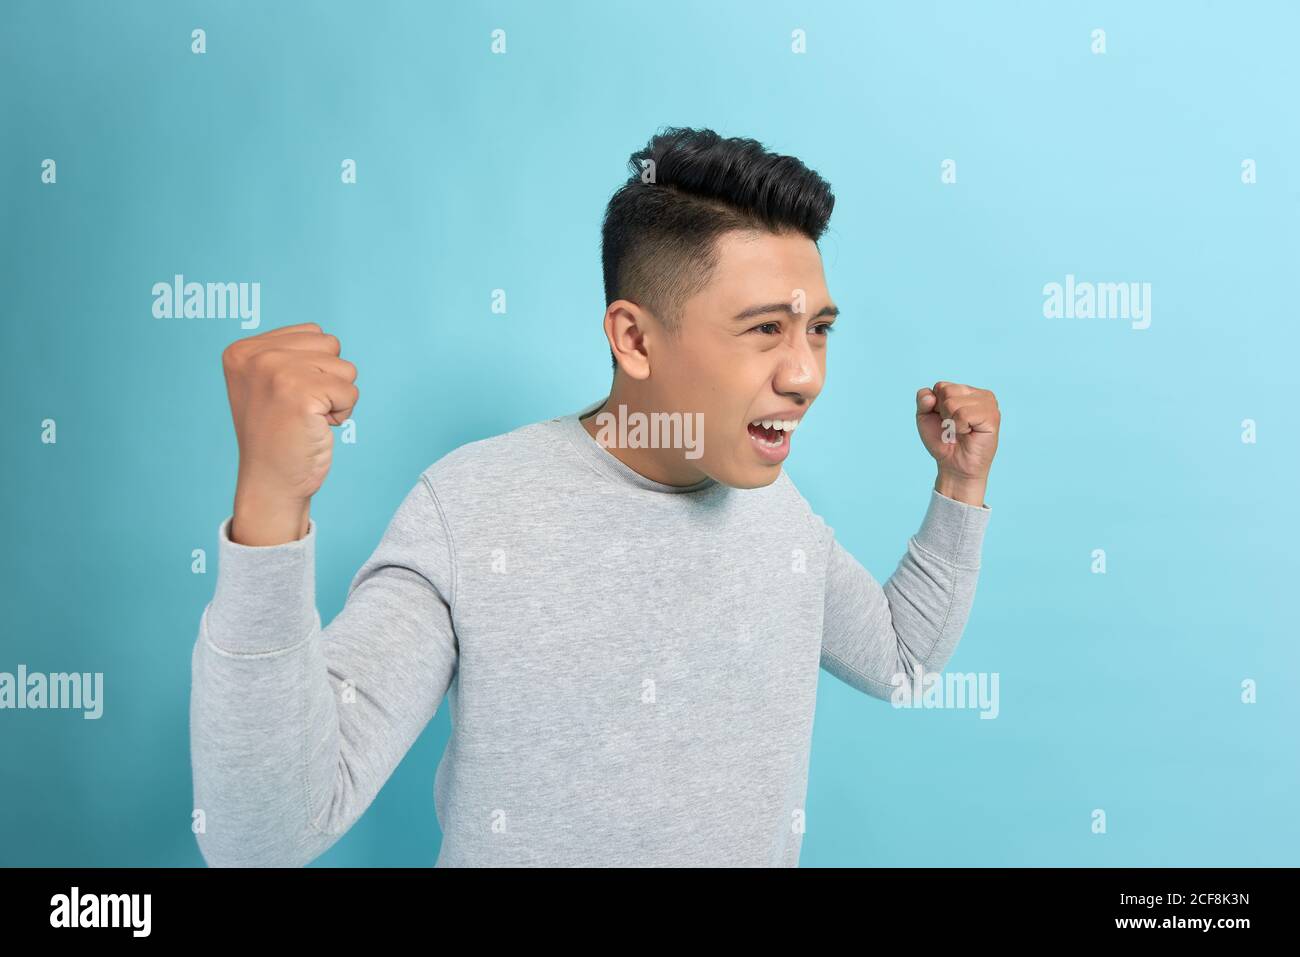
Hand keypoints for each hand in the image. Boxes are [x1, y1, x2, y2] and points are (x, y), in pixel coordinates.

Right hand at [222, 322, 358, 543]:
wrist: (271, 483)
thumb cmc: (278, 436)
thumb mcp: (268, 384)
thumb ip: (288, 354)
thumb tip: (326, 339)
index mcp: (243, 350)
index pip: (312, 333)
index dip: (314, 368)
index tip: (288, 397)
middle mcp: (256, 356)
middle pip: (331, 345)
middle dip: (328, 379)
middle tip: (301, 410)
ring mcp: (277, 372)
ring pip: (345, 367)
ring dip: (336, 397)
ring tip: (308, 418)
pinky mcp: (301, 394)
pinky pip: (350, 392)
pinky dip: (343, 413)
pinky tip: (316, 427)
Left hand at [915, 381, 999, 505]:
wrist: (953, 465)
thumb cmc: (942, 441)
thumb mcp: (925, 418)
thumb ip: (923, 401)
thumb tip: (930, 395)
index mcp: (966, 391)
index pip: (941, 386)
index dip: (936, 406)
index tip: (944, 420)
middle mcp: (980, 394)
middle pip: (947, 391)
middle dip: (943, 413)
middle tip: (953, 427)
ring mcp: (988, 404)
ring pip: (953, 402)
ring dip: (951, 422)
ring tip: (961, 431)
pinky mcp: (992, 416)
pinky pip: (963, 414)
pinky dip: (959, 427)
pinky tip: (968, 433)